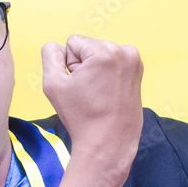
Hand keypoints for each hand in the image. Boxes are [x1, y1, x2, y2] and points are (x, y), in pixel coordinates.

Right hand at [40, 35, 143, 164]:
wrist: (108, 143)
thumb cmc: (82, 117)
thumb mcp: (53, 84)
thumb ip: (50, 56)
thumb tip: (57, 47)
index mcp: (106, 51)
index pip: (73, 43)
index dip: (68, 65)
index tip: (78, 86)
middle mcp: (125, 52)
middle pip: (88, 48)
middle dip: (83, 67)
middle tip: (88, 93)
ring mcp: (134, 62)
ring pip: (100, 56)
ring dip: (95, 72)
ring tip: (98, 96)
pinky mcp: (138, 73)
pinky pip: (112, 64)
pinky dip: (106, 76)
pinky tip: (106, 95)